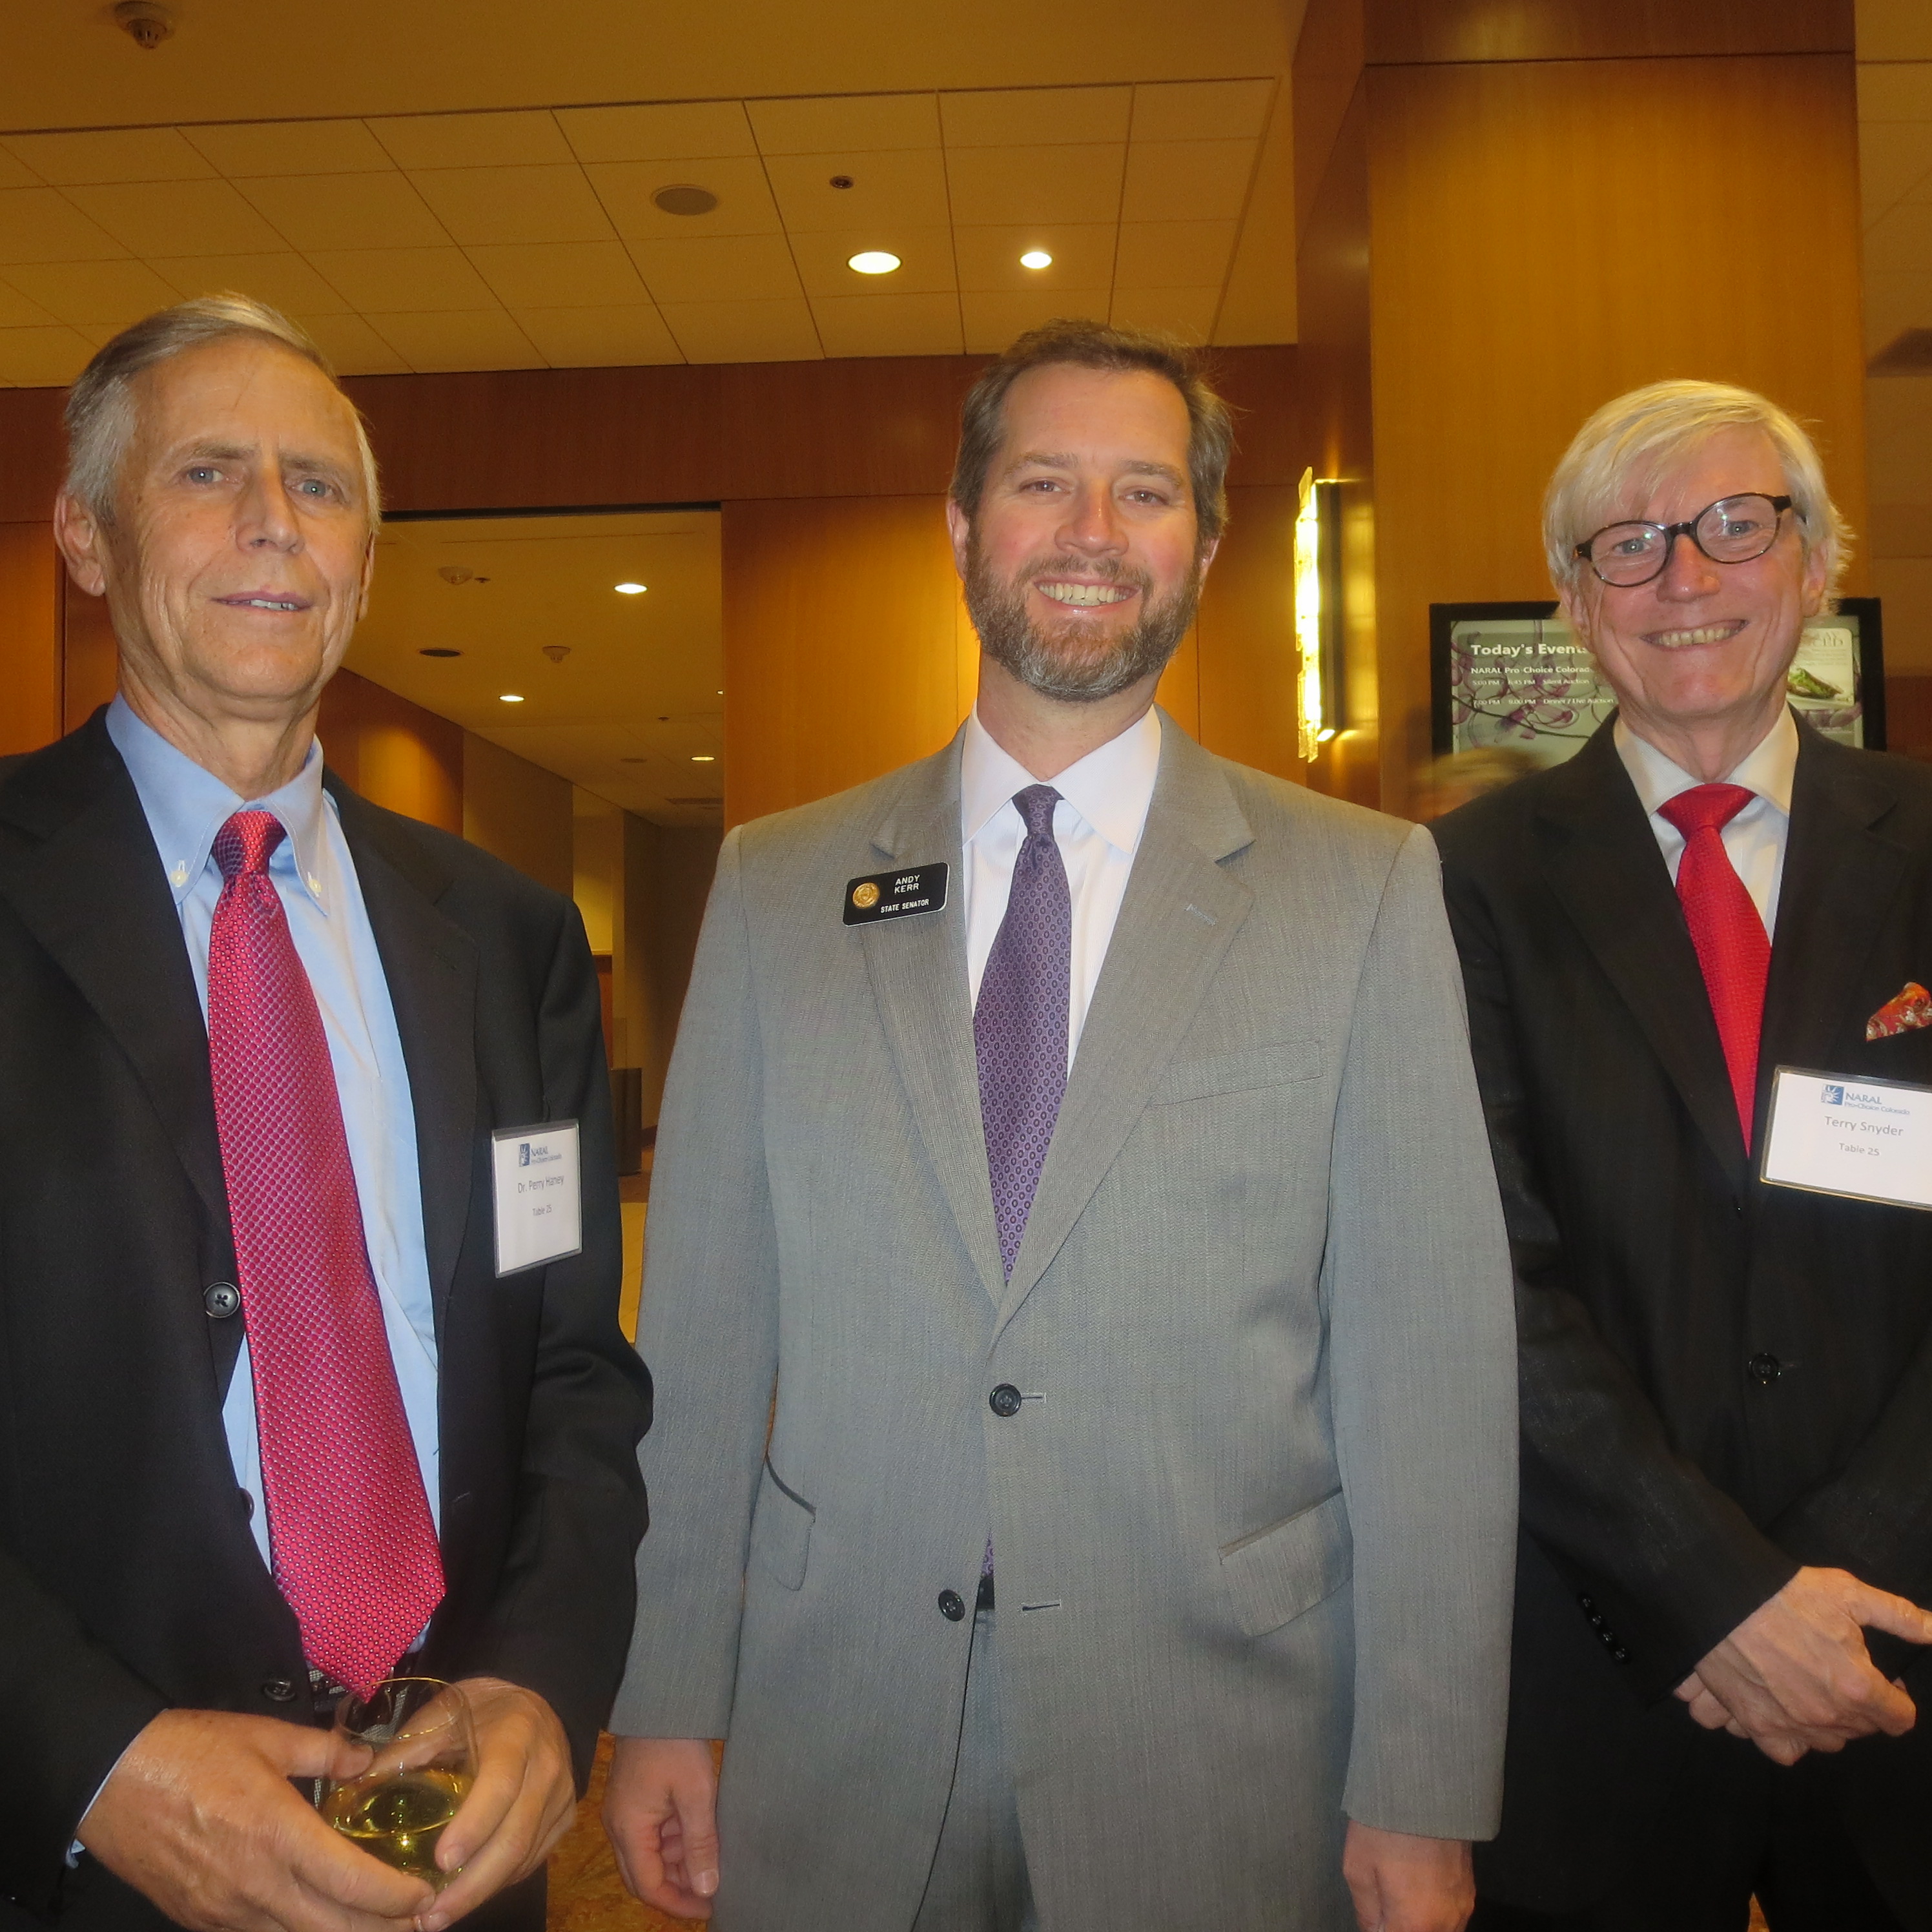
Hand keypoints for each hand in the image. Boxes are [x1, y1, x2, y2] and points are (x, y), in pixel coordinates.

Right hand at [77, 1707, 432, 1931]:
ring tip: (375, 1925)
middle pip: (330, 1928)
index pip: (351, 1883)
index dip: (395, 1897)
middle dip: (380, 1930)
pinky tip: (315, 1920)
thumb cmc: (193, 1750)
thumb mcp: (268, 1735)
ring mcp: (223, 1911)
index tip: (427, 1898)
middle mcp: (255, 1885)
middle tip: (419, 1923)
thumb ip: (326, 1750)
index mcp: (279, 1835)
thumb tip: (368, 1759)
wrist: (111, 1779)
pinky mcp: (198, 1919)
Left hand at [418, 1680, 576, 1929]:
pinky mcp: (563, 1820)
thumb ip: (405, 1752)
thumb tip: (354, 1796)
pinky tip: (464, 1897)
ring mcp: (561, 1798)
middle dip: (472, 1885)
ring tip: (437, 1917)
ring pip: (525, 1857)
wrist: (535, 1699)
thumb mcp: (442, 1715)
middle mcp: (547, 1767)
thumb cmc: (480, 1709)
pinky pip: (531, 1861)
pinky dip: (497, 1884)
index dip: (473, 1826)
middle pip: (515, 1837)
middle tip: (430, 1916)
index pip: (501, 1786)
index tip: (439, 1863)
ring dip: (480, 1893)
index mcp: (517, 1734)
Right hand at [603, 1736, 719, 1918]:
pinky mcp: (634, 1801)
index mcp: (628, 1828)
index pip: (648, 1885)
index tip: (708, 1908)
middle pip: (644, 1875)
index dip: (677, 1903)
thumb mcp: (696, 1793)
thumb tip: (706, 1889)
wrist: (660, 1699)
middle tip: (711, 1892)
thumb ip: (700, 1843)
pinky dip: (674, 1842)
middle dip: (677, 1888)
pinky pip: (652, 1835)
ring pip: (649, 1855)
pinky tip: (699, 1837)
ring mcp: (625, 1813)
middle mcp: (619, 1827)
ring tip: (712, 1861)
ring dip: (678, 1863)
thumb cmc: (677, 1743)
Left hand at [1342, 1821, 1473, 1931]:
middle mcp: (1446, 1924)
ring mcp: (1463, 1907)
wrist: (1428, 1786)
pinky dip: (1434, 1916)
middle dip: (1401, 1926)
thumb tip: (1373, 1931)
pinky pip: (1451, 1918)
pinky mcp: (1471, 1890)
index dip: (1381, 1930)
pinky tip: (1419, 1894)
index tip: (1376, 1916)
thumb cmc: (1385, 1826)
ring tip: (1400, 1897)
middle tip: (1385, 1909)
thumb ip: (1366, 1912)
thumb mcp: (1358, 1868)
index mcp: (1416, 1924)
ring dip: (1419, 1924)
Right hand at [1675, 1566, 1931, 1764]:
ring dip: (1830, 1723)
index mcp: (1858, 1688)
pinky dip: (1791, 1739)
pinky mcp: (1758, 1725)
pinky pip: (1787, 1752)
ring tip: (1814, 1691)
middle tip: (1842, 1675)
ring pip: (1829, 1743)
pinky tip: (1787, 1713)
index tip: (1884, 1680)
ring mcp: (1792, 1725)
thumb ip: (1898, 1616)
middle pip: (1863, 1730)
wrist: (1722, 1598)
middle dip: (1862, 1707)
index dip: (1897, 1697)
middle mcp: (1830, 1716)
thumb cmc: (1786, 1594)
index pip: (1901, 1718)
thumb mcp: (1847, 1593)